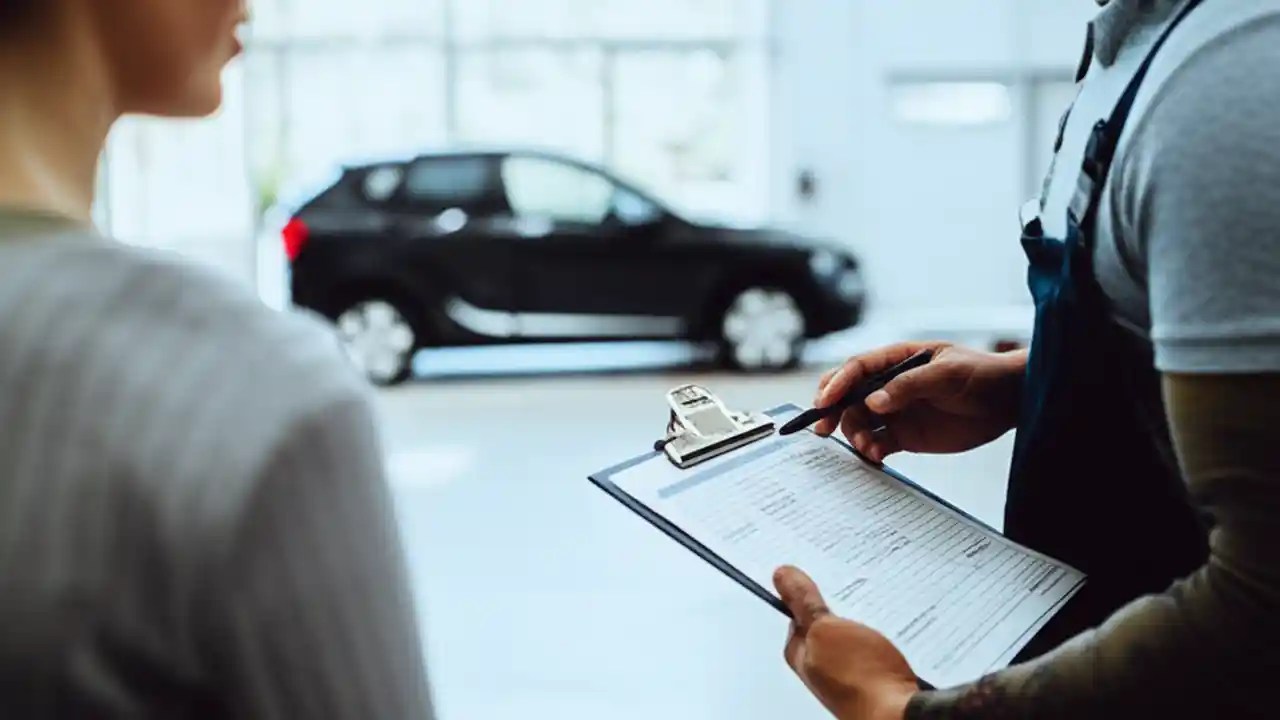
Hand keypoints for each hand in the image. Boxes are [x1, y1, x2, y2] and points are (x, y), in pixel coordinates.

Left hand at [774, 566, 918, 719]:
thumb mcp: (826, 629)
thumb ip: (804, 604)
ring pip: (852, 641)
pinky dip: (880, 643)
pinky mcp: (877, 683)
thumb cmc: (860, 680)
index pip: (796, 621)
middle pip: (825, 631)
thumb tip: (782, 576)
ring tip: (873, 613)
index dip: (802, 599)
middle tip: (847, 593)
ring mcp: (851, 678)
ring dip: (862, 626)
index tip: (810, 581)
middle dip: (836, 611)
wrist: (897, 715)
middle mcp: (824, 671)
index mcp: (803, 657)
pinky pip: (874, 654)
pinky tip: (891, 638)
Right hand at [814, 342, 1026, 462]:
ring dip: (856, 435)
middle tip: (824, 429)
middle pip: (848, 396)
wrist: (1008, 402)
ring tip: (869, 447)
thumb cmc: (980, 374)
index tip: (825, 401)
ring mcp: (896, 411)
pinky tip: (875, 456)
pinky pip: (878, 443)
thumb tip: (873, 402)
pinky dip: (870, 450)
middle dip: (832, 411)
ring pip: (859, 422)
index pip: (857, 368)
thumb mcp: (946, 374)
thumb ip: (908, 386)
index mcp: (896, 360)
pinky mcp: (905, 435)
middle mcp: (889, 385)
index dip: (837, 383)